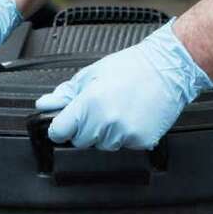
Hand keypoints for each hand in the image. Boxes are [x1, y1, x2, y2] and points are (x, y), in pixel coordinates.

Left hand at [33, 21, 212, 150]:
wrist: (168, 68)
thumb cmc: (131, 67)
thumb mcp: (92, 73)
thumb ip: (65, 93)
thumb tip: (44, 104)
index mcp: (89, 103)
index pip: (59, 132)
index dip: (61, 126)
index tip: (66, 122)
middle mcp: (105, 122)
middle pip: (80, 141)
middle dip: (86, 128)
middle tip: (101, 106)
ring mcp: (124, 134)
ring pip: (102, 146)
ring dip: (106, 133)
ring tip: (120, 109)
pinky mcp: (141, 141)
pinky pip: (124, 146)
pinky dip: (126, 136)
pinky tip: (133, 116)